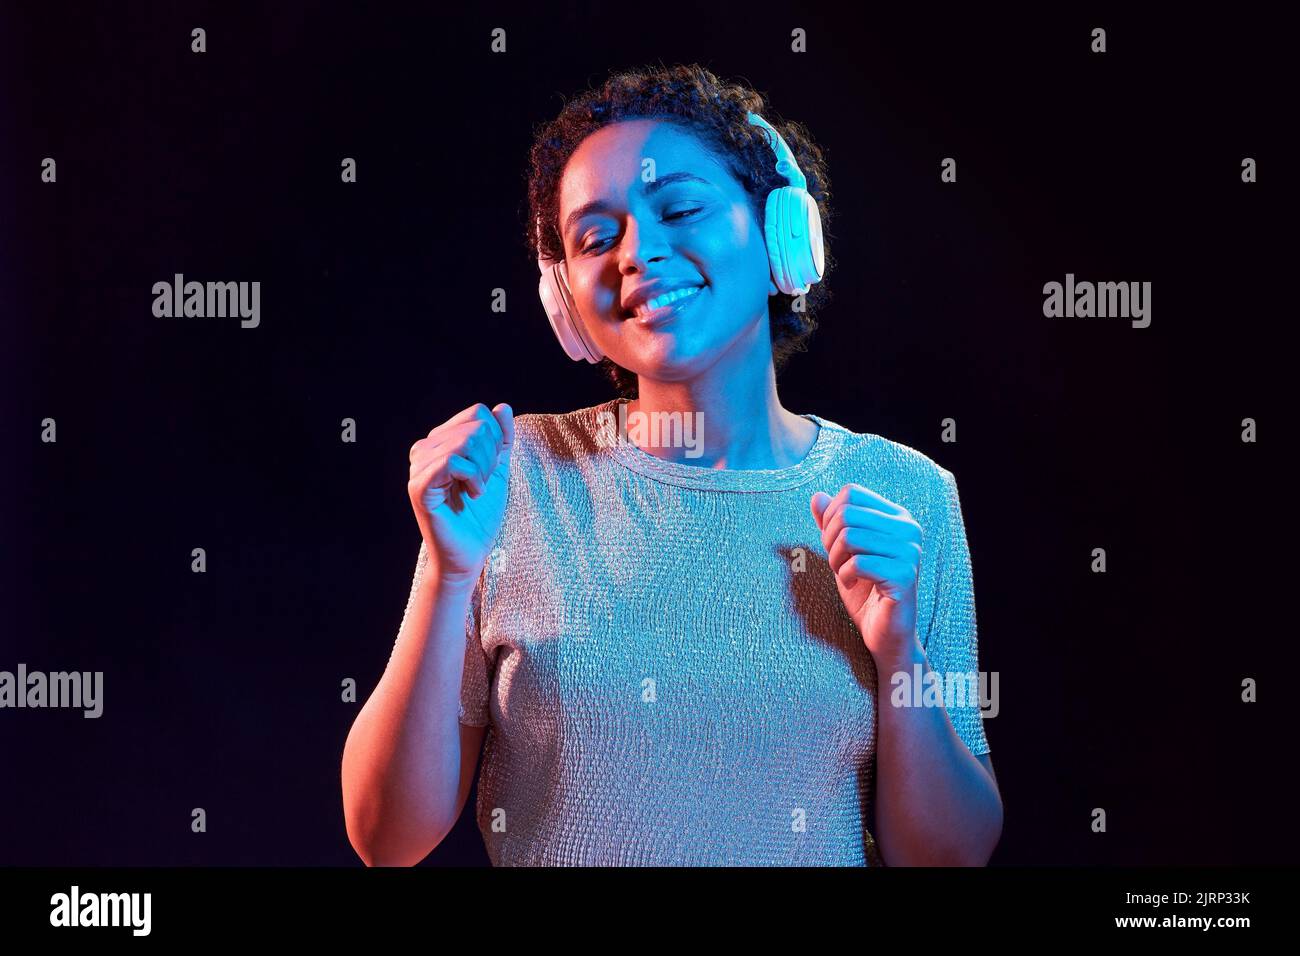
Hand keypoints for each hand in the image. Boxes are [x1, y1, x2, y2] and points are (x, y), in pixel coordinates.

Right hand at [408, 402, 513, 585]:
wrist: (470, 553)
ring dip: (483, 470)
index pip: (478, 413)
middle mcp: (424, 448)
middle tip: (482, 483)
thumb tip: (503, 407)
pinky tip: (471, 494)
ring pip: (465, 441)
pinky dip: (472, 477)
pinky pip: (452, 461)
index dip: (496, 439)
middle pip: (475, 426)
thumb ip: (502, 439)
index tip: (491, 468)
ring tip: (475, 490)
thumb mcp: (498, 470)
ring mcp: (418, 467)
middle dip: (491, 457)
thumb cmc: (481, 514)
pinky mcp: (419, 486)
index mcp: (441, 441)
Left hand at [811, 483, 922, 662]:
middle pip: (847, 513)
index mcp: (898, 517)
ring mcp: (910, 551)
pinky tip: (851, 584)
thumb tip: (817, 496)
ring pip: (850, 536)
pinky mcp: (905, 575)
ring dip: (835, 559)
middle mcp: (909, 529)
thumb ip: (831, 524)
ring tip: (843, 574)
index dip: (830, 516)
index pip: (852, 493)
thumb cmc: (864, 591)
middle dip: (829, 539)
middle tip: (835, 562)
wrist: (884, 633)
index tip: (833, 542)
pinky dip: (844, 575)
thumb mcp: (842, 553)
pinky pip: (858, 562)